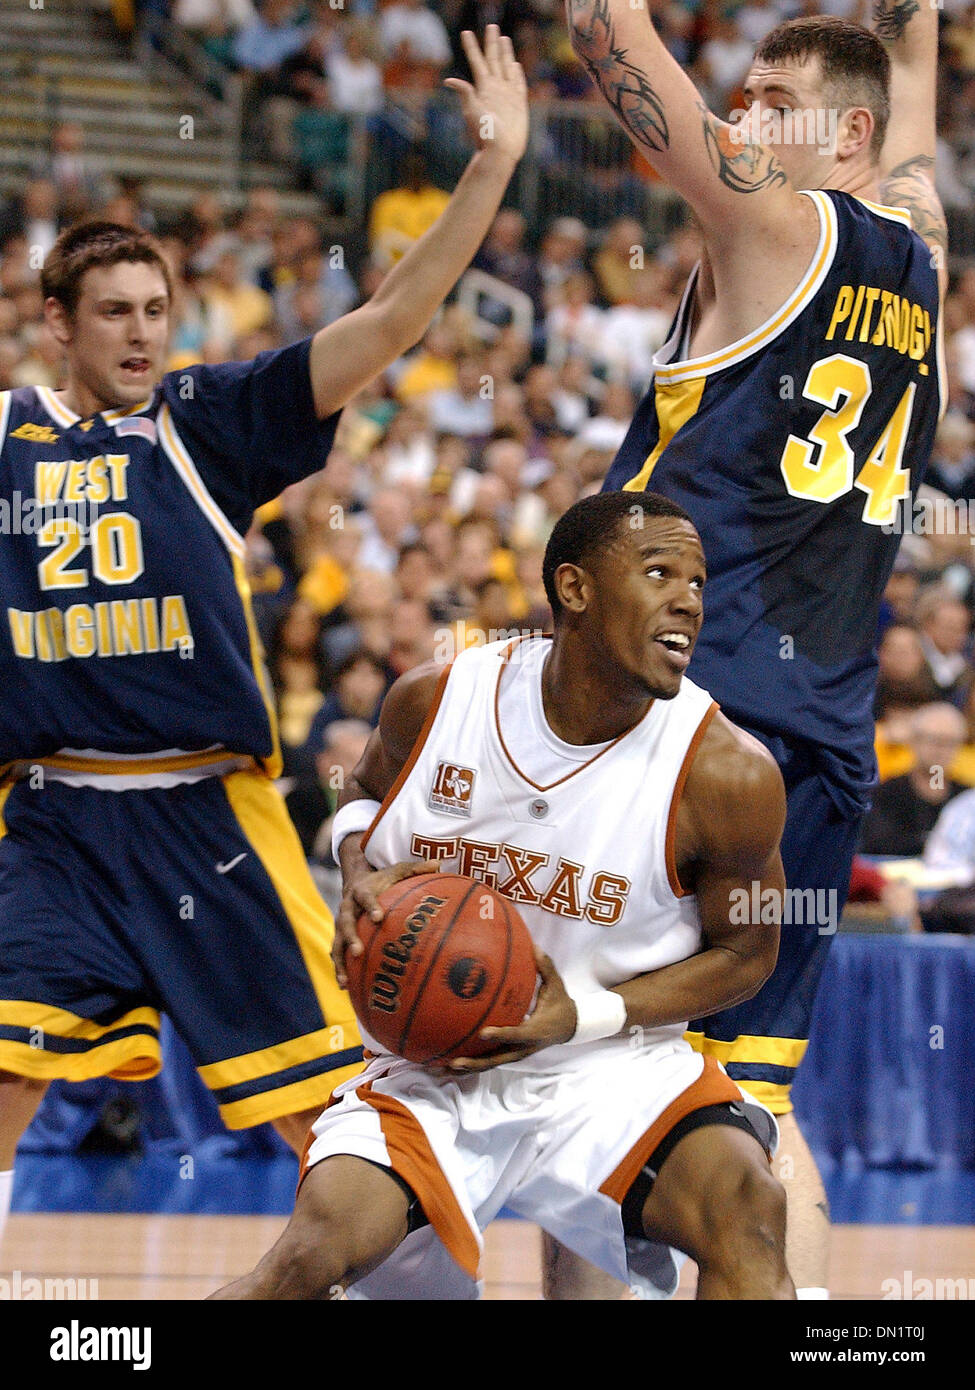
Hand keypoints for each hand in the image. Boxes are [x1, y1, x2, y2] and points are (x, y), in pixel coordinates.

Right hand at [332, 857, 437, 988]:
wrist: (356, 882)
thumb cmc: (383, 879)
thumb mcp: (398, 870)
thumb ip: (416, 869)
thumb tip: (439, 864)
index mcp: (361, 892)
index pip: (365, 898)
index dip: (371, 906)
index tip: (379, 917)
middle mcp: (347, 908)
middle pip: (345, 923)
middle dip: (350, 937)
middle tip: (358, 951)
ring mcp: (340, 924)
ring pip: (336, 943)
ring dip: (340, 961)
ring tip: (345, 981)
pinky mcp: (339, 937)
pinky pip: (337, 954)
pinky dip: (340, 968)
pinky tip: (346, 987)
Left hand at [444, 26, 527, 165]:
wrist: (500, 151)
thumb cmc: (485, 134)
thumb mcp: (472, 112)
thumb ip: (465, 93)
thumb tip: (449, 81)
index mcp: (482, 87)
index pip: (476, 61)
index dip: (471, 46)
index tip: (465, 32)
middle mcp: (494, 88)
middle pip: (492, 58)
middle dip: (491, 41)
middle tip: (491, 25)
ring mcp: (507, 94)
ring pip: (506, 66)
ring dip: (504, 52)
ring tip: (504, 38)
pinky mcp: (519, 102)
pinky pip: (518, 82)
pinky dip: (516, 71)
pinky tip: (514, 63)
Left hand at [447, 947, 576, 1072]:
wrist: (569, 1026)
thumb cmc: (559, 1003)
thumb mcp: (557, 985)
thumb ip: (545, 967)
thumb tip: (533, 945)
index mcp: (535, 1031)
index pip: (516, 1035)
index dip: (501, 1035)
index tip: (483, 1032)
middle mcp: (523, 1047)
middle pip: (497, 1059)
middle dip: (476, 1062)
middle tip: (455, 1062)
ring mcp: (515, 1054)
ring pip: (489, 1065)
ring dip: (467, 1068)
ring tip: (441, 1069)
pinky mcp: (509, 1054)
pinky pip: (487, 1061)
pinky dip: (468, 1065)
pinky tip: (446, 1063)